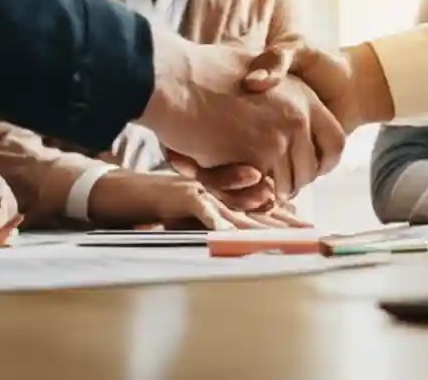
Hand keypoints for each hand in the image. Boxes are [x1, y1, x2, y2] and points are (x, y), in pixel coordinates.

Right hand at [89, 172, 311, 229]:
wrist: (119, 191)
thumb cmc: (153, 204)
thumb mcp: (188, 211)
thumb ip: (214, 216)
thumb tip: (234, 229)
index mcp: (221, 194)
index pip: (257, 208)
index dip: (281, 218)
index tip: (306, 226)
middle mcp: (216, 191)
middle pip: (254, 210)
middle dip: (282, 224)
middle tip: (308, 233)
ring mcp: (200, 192)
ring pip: (234, 209)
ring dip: (258, 225)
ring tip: (281, 236)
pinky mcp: (180, 196)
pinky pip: (201, 208)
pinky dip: (214, 219)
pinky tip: (227, 230)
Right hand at [138, 32, 344, 205]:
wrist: (174, 80)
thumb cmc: (201, 71)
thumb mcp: (253, 66)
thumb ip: (272, 82)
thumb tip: (272, 87)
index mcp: (303, 96)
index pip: (336, 141)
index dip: (323, 161)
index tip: (307, 170)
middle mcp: (298, 117)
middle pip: (311, 170)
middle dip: (292, 182)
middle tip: (269, 183)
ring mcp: (279, 138)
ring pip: (287, 185)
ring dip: (267, 189)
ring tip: (242, 178)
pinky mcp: (257, 158)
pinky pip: (262, 191)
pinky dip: (245, 192)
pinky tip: (227, 176)